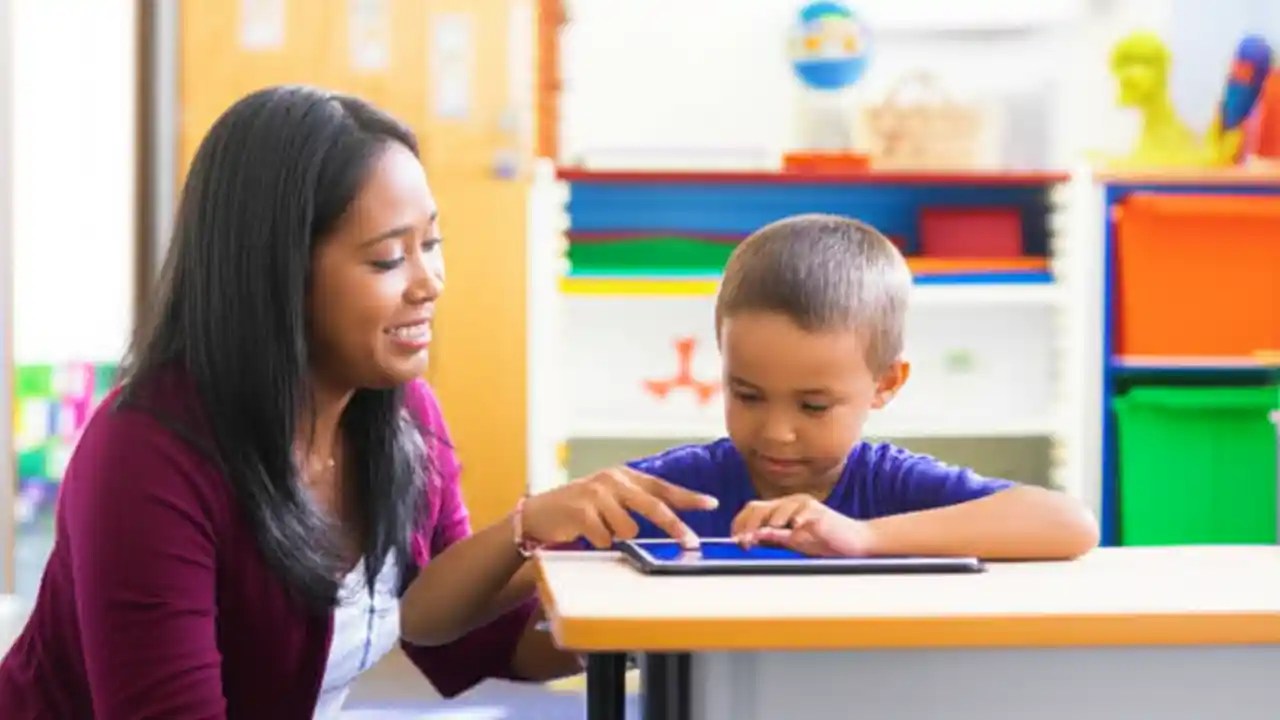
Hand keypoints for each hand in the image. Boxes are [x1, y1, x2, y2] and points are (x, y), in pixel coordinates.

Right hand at [521, 467, 718, 549]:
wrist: (540, 513)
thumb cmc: (581, 509)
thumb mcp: (611, 499)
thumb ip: (636, 505)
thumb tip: (671, 523)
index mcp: (624, 476)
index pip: (662, 487)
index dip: (687, 497)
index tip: (711, 503)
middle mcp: (613, 480)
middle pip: (653, 505)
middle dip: (674, 526)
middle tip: (690, 543)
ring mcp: (596, 493)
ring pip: (627, 528)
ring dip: (617, 537)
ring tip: (599, 530)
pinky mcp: (581, 509)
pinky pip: (605, 538)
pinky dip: (599, 542)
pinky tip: (586, 534)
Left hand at [731, 495, 877, 556]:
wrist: (854, 541)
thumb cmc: (824, 540)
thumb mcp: (794, 542)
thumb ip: (775, 538)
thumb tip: (752, 538)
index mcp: (782, 509)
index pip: (753, 510)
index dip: (740, 523)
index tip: (734, 540)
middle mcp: (790, 503)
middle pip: (760, 507)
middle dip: (748, 524)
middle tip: (743, 541)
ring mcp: (804, 505)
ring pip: (779, 508)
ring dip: (767, 523)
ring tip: (759, 536)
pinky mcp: (819, 512)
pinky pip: (803, 512)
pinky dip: (796, 519)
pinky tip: (792, 528)